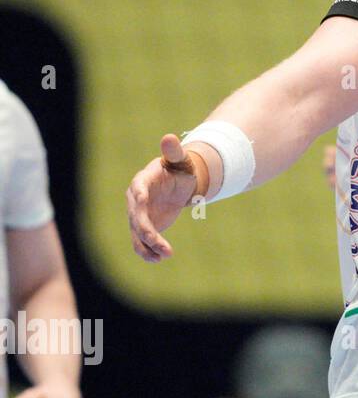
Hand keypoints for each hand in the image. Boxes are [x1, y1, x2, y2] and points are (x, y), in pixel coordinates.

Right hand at [126, 133, 202, 261]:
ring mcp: (138, 214)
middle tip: (160, 244)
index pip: (138, 190)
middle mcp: (136, 199)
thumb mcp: (181, 161)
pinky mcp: (144, 227)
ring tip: (165, 255)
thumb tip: (169, 138)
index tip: (142, 204)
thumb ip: (175, 152)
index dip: (139, 198)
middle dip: (146, 231)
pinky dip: (148, 251)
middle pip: (136, 217)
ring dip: (149, 246)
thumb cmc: (180, 169)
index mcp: (143, 181)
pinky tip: (159, 259)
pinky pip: (142, 242)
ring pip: (138, 233)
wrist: (179, 184)